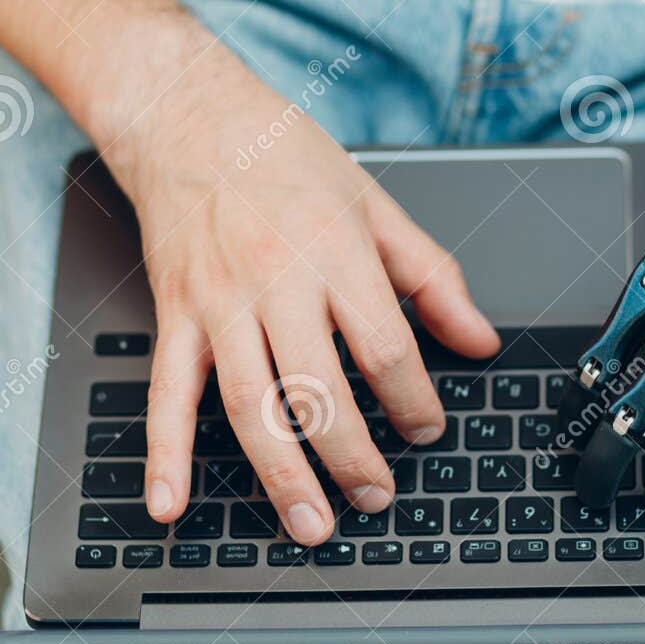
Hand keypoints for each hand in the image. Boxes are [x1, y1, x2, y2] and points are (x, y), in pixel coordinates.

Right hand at [90, 31, 499, 545]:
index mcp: (335, 252)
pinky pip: (165, 395)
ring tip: (310, 524)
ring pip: (251, 405)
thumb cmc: (284, 156)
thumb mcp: (374, 204)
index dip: (414, 400)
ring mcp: (219, 304)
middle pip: (320, 390)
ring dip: (281, 474)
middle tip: (378, 496)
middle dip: (354, 456)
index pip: (384, 346)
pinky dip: (165, 455)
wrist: (189, 118)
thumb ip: (431, 276)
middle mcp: (276, 281)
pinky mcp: (175, 316)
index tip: (427, 429)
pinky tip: (170, 504)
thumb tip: (479, 338)